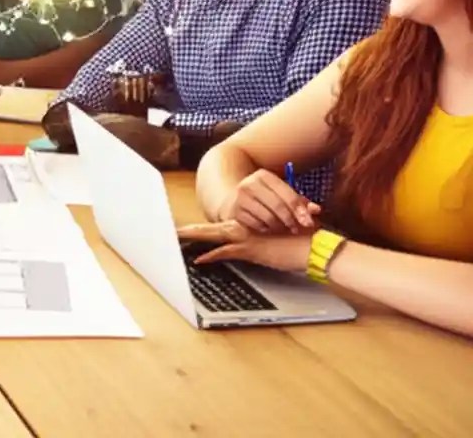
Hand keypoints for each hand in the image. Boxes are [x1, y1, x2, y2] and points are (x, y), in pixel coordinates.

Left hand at [177, 220, 312, 272]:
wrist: (313, 248)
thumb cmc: (299, 243)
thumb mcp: (279, 241)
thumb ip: (267, 240)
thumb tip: (261, 244)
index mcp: (248, 227)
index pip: (220, 228)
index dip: (203, 230)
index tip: (187, 231)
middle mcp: (244, 229)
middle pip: (211, 229)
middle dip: (191, 231)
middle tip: (172, 231)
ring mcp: (246, 238)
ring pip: (214, 236)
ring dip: (195, 237)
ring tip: (177, 237)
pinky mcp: (251, 249)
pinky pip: (226, 252)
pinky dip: (211, 256)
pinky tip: (198, 260)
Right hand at [226, 169, 320, 233]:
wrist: (232, 200)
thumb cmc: (263, 197)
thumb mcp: (279, 193)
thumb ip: (298, 201)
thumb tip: (316, 210)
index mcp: (263, 176)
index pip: (287, 194)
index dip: (300, 209)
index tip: (309, 222)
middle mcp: (249, 184)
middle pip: (277, 206)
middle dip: (290, 220)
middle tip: (297, 229)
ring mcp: (240, 198)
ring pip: (267, 218)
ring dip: (279, 227)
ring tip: (283, 228)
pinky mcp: (234, 213)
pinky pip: (256, 225)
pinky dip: (265, 229)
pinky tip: (268, 228)